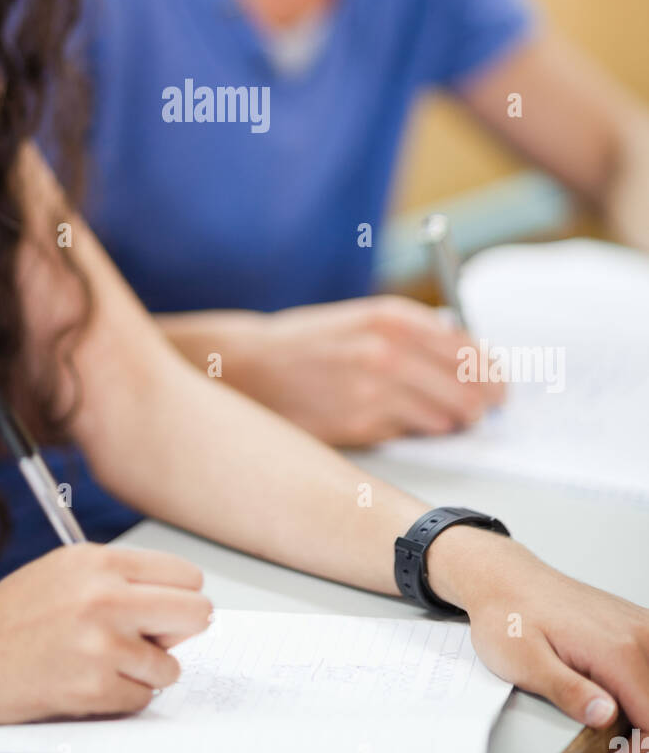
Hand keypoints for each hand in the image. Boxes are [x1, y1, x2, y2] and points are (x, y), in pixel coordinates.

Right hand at [0, 545, 211, 724]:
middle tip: (158, 639)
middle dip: (180, 632)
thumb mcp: (66, 570)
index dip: (182, 596)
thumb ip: (121, 579)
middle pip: (195, 614)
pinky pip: (141, 699)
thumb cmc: (9, 615)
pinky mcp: (91, 689)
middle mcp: (104, 598)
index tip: (171, 609)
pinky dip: (122, 697)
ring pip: (170, 666)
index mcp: (99, 561)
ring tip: (108, 662)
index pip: (185, 575)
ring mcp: (99, 645)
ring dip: (146, 671)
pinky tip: (90, 683)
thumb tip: (177, 601)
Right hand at [247, 296, 502, 445]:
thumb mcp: (364, 319)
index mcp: (392, 317)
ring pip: (444, 418)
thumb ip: (415, 334)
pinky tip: (393, 419)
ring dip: (447, 422)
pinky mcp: (362, 425)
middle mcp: (387, 351)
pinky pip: (410, 434)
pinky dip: (411, 431)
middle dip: (480, 404)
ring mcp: (375, 391)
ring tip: (434, 415)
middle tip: (481, 411)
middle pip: (467, 390)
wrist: (253, 367)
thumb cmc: (311, 342)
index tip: (498, 387)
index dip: (491, 373)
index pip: (468, 350)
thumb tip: (470, 362)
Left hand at [427, 525, 648, 743]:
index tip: (616, 751)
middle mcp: (637, 633)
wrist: (503, 578)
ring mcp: (639, 625)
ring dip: (638, 703)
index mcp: (616, 650)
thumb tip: (605, 716)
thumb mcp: (526, 663)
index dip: (635, 746)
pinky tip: (612, 685)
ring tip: (599, 704)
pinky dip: (639, 681)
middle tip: (600, 727)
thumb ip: (569, 693)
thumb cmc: (508, 615)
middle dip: (638, 726)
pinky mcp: (635, 623)